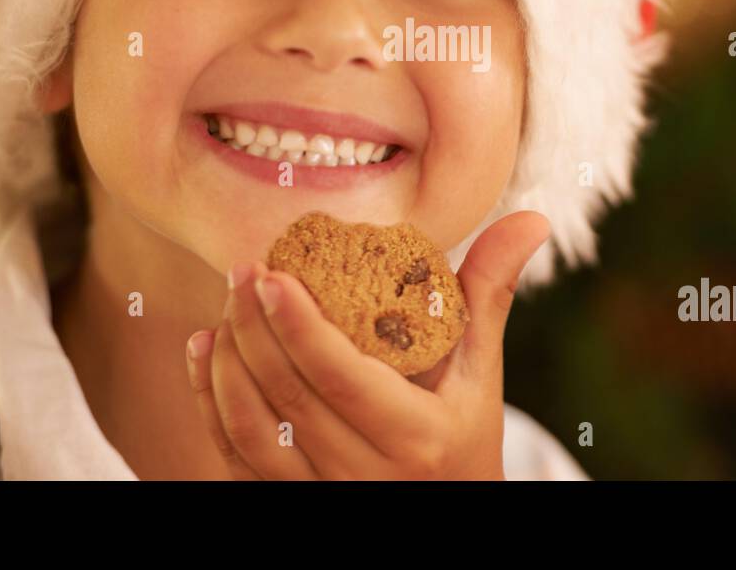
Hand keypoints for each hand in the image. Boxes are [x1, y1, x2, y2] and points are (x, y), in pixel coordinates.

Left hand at [183, 211, 550, 479]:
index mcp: (416, 437)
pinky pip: (233, 459)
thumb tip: (531, 218)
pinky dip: (210, 404)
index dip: (299, 327)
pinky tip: (204, 352)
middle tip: (240, 271)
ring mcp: (321, 498)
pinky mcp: (287, 505)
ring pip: (252, 432)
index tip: (271, 273)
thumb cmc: (464, 436)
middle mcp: (365, 477)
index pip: (340, 379)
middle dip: (253, 329)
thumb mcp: (483, 373)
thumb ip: (491, 293)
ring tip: (224, 308)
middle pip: (289, 398)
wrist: (446, 517)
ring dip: (226, 365)